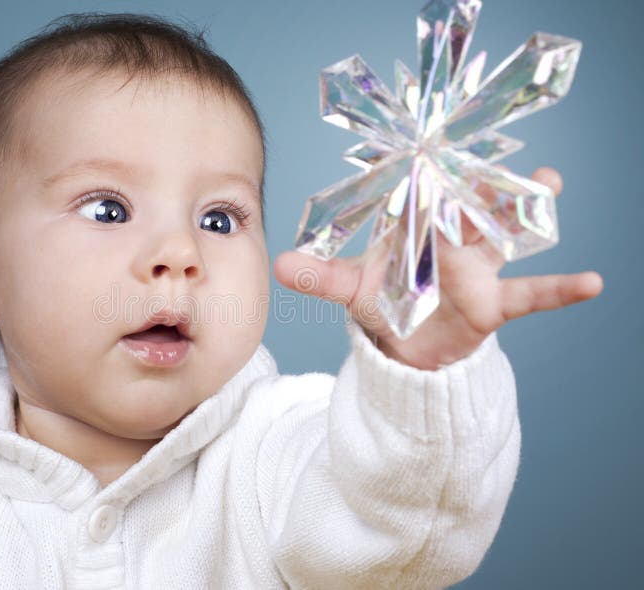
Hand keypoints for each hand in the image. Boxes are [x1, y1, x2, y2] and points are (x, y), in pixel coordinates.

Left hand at [274, 167, 603, 369]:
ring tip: (552, 178)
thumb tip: (277, 265)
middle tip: (483, 149)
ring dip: (524, 207)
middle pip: (463, 202)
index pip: (420, 192)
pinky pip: (532, 292)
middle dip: (472, 180)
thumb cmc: (382, 303)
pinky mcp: (493, 300)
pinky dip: (560, 289)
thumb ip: (318, 275)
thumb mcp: (349, 287)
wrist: (407, 343)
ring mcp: (476, 266)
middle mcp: (449, 238)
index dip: (423, 170)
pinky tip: (592, 282)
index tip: (428, 143)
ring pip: (502, 230)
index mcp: (414, 226)